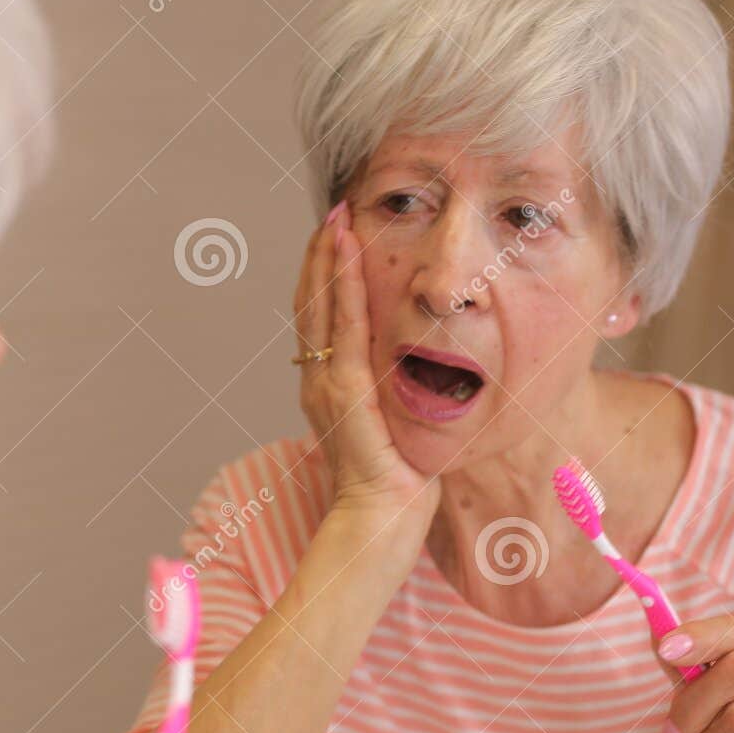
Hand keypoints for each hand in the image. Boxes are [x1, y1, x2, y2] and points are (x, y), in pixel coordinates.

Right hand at [293, 201, 438, 527]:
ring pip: (322, 307)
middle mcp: (317, 379)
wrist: (378, 523)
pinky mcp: (344, 392)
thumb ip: (394, 395)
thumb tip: (420, 369)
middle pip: (313, 303)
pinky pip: (344, 328)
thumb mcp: (393, 427)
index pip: (322, 317)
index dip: (326, 273)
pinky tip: (349, 256)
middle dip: (322, 254)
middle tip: (334, 209)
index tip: (337, 234)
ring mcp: (326, 384)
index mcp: (327, 385)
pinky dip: (344, 287)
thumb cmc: (394, 484)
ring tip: (336, 218)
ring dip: (328, 259)